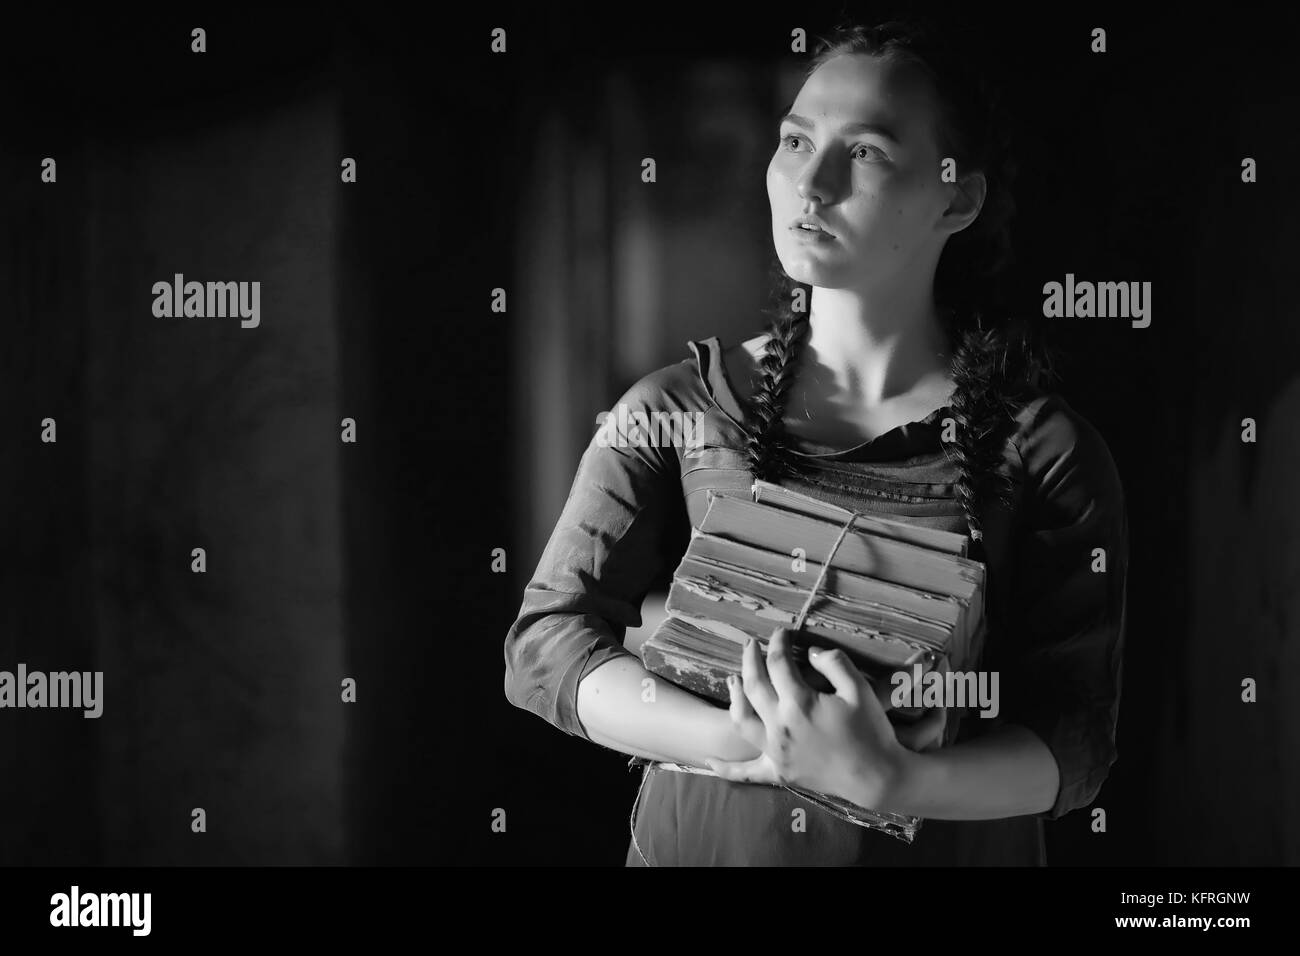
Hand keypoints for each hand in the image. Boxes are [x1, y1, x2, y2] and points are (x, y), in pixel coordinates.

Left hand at [704, 629, 939, 808]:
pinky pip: (746, 772)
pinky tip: (708, 761)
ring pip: (741, 720)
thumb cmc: (871, 731)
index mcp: (799, 703)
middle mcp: (779, 726)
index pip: (779, 664)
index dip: (778, 643)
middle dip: (750, 660)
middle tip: (751, 644)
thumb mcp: (859, 688)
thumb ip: (834, 663)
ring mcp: (775, 751)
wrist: (877, 776)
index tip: (781, 633)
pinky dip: (726, 768)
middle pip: (754, 686)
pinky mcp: (778, 772)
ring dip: (734, 697)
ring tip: (732, 680)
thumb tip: (810, 653)